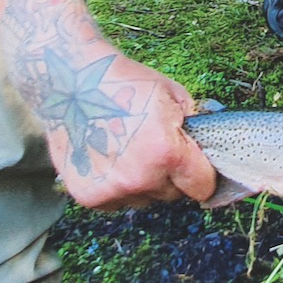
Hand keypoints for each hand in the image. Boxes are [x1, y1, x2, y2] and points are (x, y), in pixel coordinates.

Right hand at [38, 50, 217, 210]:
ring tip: (128, 149)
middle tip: (155, 148)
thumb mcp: (174, 96)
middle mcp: (140, 178)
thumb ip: (194, 128)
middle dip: (170, 175)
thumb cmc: (125, 83)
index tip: (195, 167)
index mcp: (166, 153)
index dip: (201, 174)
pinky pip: (117, 201)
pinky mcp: (89, 196)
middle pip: (172, 195)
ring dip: (143, 182)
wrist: (74, 81)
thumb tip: (207, 150)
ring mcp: (112, 190)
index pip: (203, 186)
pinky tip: (109, 157)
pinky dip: (117, 185)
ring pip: (144, 199)